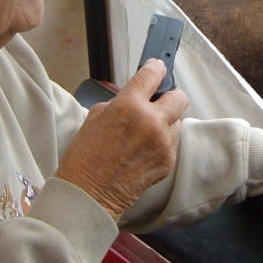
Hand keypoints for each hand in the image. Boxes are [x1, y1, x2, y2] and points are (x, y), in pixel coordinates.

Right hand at [56, 60, 188, 219]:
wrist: (89, 195)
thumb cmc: (85, 158)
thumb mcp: (95, 117)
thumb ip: (119, 103)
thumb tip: (134, 98)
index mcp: (129, 106)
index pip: (152, 75)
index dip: (156, 67)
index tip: (157, 67)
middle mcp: (152, 122)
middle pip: (178, 97)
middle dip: (169, 95)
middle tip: (158, 100)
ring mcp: (163, 143)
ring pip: (177, 120)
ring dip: (166, 120)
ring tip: (146, 130)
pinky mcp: (168, 161)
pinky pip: (172, 142)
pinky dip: (162, 141)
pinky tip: (144, 149)